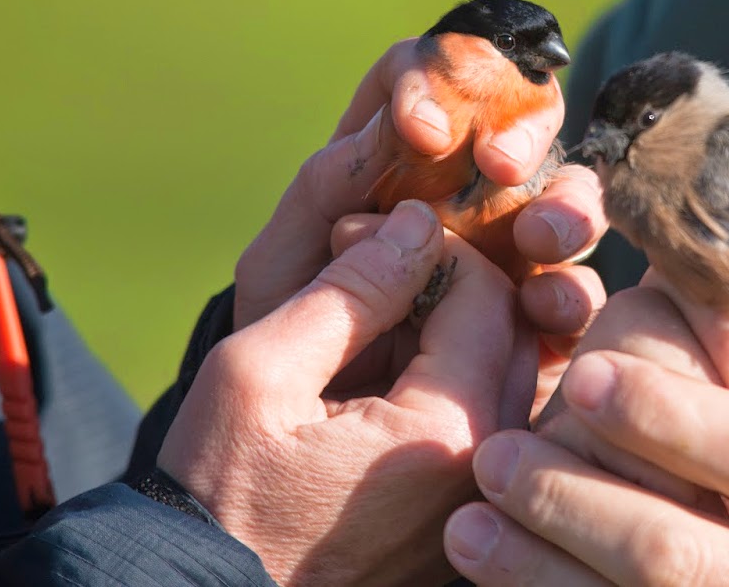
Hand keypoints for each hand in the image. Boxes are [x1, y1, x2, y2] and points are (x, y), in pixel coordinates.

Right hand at [161, 200, 524, 585]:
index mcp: (446, 430)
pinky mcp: (462, 506)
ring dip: (447, 325)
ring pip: (501, 367)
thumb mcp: (259, 372)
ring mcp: (479, 492)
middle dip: (447, 280)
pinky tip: (374, 372)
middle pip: (510, 327)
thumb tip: (416, 222)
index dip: (426, 244)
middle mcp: (486, 464)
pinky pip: (483, 415)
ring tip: (362, 320)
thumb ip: (346, 291)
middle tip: (365, 270)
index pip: (486, 290)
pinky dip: (443, 375)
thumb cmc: (219, 496)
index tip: (358, 238)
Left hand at [234, 39, 607, 350]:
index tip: (423, 131)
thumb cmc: (280, 340)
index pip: (438, 74)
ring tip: (541, 236)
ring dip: (566, 206)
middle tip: (502, 165)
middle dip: (525, 133)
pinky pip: (578, 297)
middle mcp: (469, 191)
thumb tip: (400, 134)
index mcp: (400, 155)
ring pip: (570, 203)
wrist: (297, 448)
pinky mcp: (542, 323)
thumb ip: (323, 191)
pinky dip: (572, 295)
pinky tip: (547, 307)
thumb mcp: (280, 263)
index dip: (440, 80)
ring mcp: (514, 254)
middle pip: (526, 124)